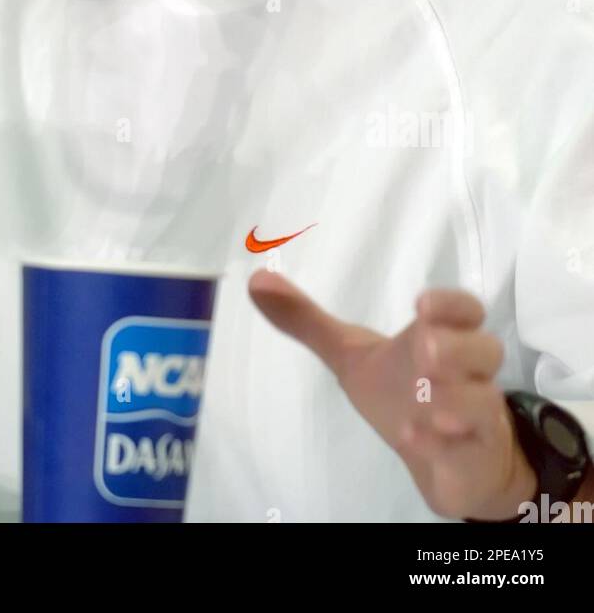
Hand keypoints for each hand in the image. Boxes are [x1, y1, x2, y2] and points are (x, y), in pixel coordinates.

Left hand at [248, 275, 536, 520]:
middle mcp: (466, 374)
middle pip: (484, 350)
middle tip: (425, 346)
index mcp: (441, 338)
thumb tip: (255, 280)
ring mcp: (476, 418)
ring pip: (483, 402)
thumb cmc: (401, 394)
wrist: (447, 461)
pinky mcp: (474, 459)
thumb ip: (307, 321)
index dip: (451, 304)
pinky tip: (412, 437)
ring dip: (457, 398)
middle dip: (458, 348)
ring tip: (425, 397)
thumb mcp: (350, 356)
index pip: (464, 311)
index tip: (422, 304)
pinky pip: (468, 451)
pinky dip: (441, 444)